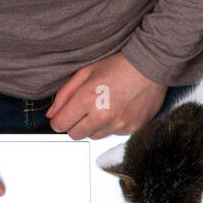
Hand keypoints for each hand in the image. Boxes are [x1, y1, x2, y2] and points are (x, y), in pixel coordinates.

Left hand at [47, 53, 166, 139]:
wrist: (150, 68)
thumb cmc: (120, 66)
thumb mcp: (86, 72)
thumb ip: (65, 94)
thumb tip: (52, 113)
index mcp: (88, 98)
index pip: (62, 123)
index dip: (58, 121)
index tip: (60, 119)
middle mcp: (102, 115)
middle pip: (75, 134)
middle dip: (74, 125)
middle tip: (80, 113)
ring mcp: (118, 124)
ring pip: (94, 136)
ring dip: (93, 126)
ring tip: (101, 109)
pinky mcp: (131, 129)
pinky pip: (113, 134)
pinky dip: (111, 126)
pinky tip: (116, 111)